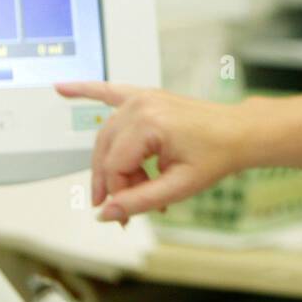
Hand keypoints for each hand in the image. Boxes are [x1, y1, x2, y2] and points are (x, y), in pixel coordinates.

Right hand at [54, 82, 248, 222]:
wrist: (239, 133)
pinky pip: (109, 92)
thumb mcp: (180, 187)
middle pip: (106, 152)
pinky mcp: (145, 98)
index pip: (114, 167)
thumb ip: (139, 201)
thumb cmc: (218, 154)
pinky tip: (63, 88)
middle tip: (123, 209)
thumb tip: (106, 213)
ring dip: (111, 164)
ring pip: (106, 136)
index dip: (118, 194)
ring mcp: (142, 98)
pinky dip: (86, 90)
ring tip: (127, 188)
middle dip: (113, 184)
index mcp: (150, 123)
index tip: (128, 213)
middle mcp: (142, 105)